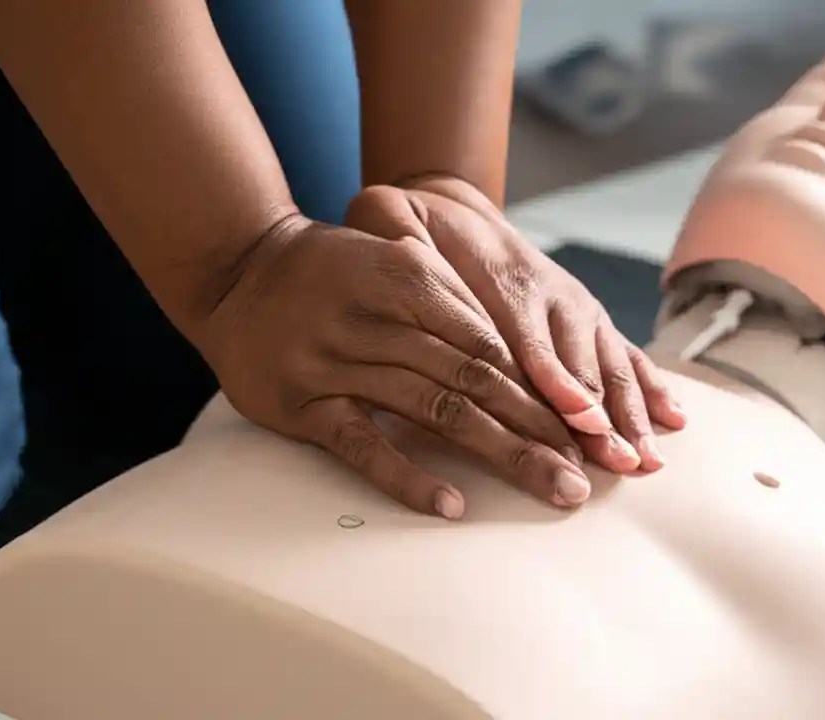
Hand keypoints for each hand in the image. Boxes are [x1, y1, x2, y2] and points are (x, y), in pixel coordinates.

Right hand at [189, 213, 588, 519]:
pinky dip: (409, 477)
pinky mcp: (303, 406)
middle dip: (538, 427)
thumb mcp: (396, 259)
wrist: (239, 271)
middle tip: (586, 470)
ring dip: (500, 453)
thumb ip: (454, 301)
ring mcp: (336, 363)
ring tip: (550, 486)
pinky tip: (452, 504)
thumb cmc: (332, 270)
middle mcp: (373, 318)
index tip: (582, 425)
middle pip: (475, 380)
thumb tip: (527, 364)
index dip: (541, 387)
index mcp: (407, 274)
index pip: (491, 342)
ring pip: (434, 413)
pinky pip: (364, 447)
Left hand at [345, 177, 686, 473]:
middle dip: (601, 413)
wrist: (455, 206)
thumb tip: (394, 241)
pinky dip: (649, 386)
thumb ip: (391, 230)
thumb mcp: (390, 217)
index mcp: (503, 279)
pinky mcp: (587, 318)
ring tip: (646, 457)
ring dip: (630, 412)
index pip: (530, 338)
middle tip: (616, 456)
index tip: (574, 415)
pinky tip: (672, 419)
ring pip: (609, 363)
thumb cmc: (418, 227)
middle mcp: (550, 295)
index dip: (554, 379)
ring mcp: (575, 307)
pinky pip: (625, 353)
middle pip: (580, 361)